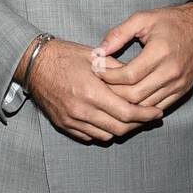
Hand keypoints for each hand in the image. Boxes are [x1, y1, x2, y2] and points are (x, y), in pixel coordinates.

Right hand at [26, 39, 163, 143]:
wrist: (34, 64)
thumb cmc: (65, 56)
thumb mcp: (94, 57)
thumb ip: (117, 71)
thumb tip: (138, 81)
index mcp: (91, 92)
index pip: (126, 112)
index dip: (146, 115)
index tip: (157, 112)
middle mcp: (82, 110)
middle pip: (119, 128)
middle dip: (138, 124)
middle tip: (150, 117)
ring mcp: (71, 120)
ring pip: (106, 136)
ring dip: (122, 129)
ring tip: (132, 119)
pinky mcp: (64, 125)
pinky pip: (90, 136)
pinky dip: (104, 131)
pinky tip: (111, 121)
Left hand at [92, 3, 192, 111]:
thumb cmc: (172, 21)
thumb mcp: (143, 19)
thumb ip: (119, 34)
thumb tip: (99, 51)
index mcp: (160, 52)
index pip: (129, 75)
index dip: (109, 76)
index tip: (97, 71)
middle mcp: (171, 71)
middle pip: (135, 95)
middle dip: (113, 92)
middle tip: (100, 85)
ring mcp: (178, 84)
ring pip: (146, 105)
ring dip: (126, 103)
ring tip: (111, 95)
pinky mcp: (182, 91)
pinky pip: (159, 107)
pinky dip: (142, 108)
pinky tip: (129, 102)